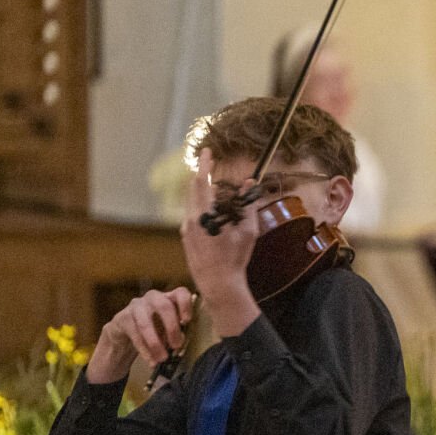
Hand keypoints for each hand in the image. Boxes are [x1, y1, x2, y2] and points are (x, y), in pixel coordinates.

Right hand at [87, 286, 197, 382]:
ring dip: (155, 343)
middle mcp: (153, 298)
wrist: (127, 333)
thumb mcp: (170, 330)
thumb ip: (179, 332)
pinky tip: (151, 361)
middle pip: (164, 306)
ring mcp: (136, 306)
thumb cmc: (156, 330)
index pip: (180, 293)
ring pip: (145, 323)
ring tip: (163, 358)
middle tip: (176, 346)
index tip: (187, 321)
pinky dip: (144, 350)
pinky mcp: (122, 317)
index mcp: (170, 298)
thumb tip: (182, 343)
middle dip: (171, 328)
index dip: (185, 305)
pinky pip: (134, 334)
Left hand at [179, 149, 260, 337]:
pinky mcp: (186, 236)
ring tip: (217, 193)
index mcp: (206, 215)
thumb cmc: (235, 258)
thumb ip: (248, 205)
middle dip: (203, 176)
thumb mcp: (248, 231)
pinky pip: (193, 214)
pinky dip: (202, 207)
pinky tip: (215, 216)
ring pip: (192, 201)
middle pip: (194, 189)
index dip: (204, 165)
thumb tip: (249, 184)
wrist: (217, 283)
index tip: (207, 152)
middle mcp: (192, 218)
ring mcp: (186, 227)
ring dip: (203, 192)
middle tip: (210, 165)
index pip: (202, 182)